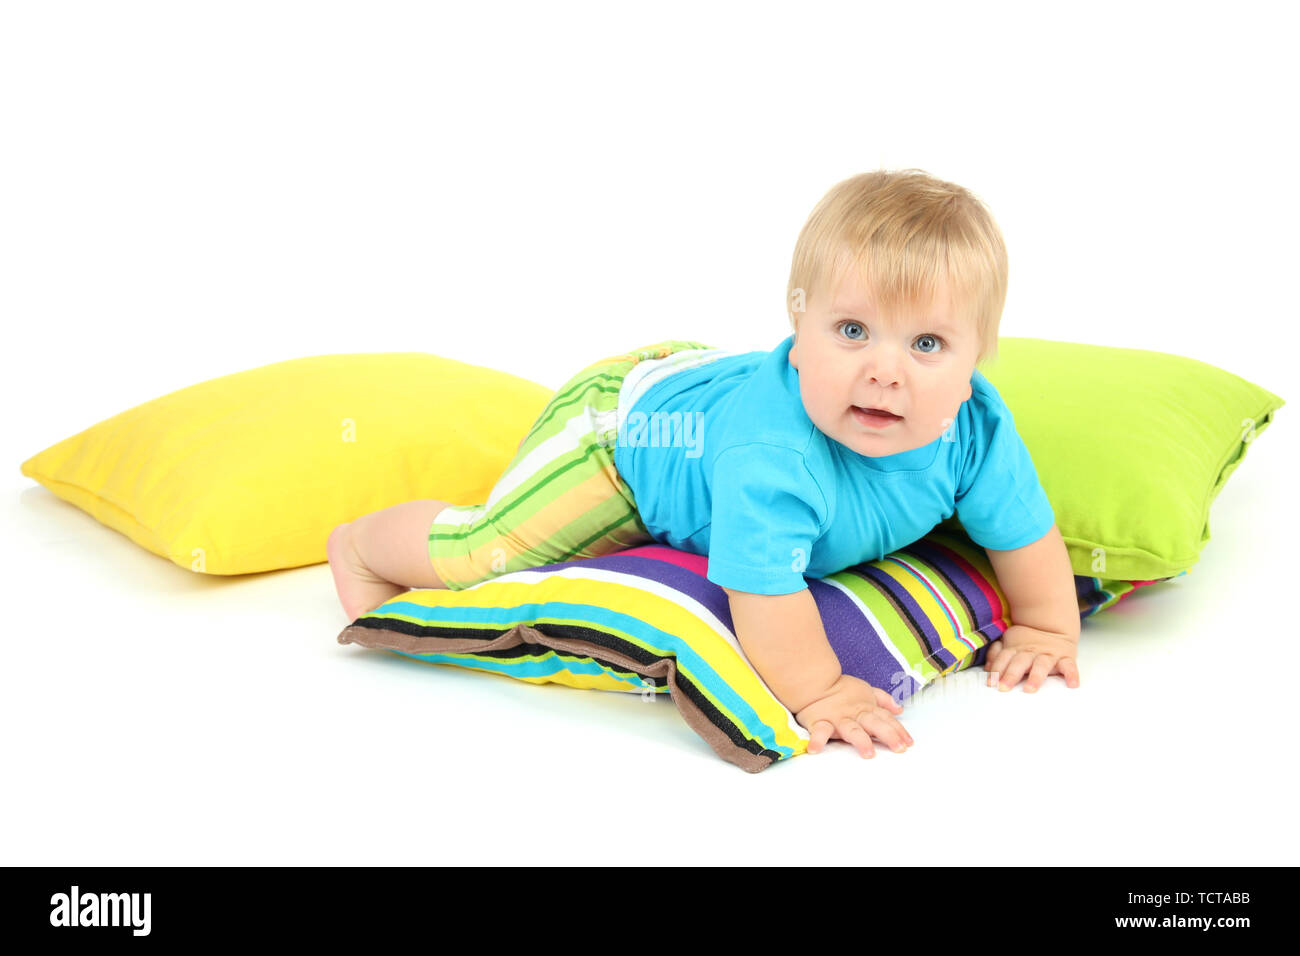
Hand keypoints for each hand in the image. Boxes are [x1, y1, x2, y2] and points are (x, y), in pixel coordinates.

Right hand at [794, 673, 913, 758]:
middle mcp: (855, 714)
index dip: (898, 730)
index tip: (909, 743)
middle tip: (899, 748)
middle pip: (875, 724)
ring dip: (861, 740)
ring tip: (868, 753)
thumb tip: (899, 709)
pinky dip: (817, 740)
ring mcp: (838, 719)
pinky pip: (819, 731)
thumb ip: (883, 700)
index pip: (886, 719)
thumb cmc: (840, 688)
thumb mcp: (866, 690)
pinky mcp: (820, 722)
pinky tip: (815, 750)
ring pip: (852, 730)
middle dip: (888, 735)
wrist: (814, 680)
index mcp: (866, 708)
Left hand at [984, 624, 1080, 692]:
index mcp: (1016, 648)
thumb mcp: (1009, 642)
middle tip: (1004, 688)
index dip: (996, 670)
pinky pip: (1070, 666)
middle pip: (1019, 662)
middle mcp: (1031, 651)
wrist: (1053, 626)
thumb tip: (987, 668)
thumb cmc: (1027, 640)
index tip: (991, 683)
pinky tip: (1072, 685)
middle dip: (1011, 675)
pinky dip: (1072, 675)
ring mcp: (1049, 654)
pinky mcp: (1066, 657)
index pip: (1003, 658)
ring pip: (1041, 665)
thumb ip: (997, 654)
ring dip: (1035, 677)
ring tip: (1030, 689)